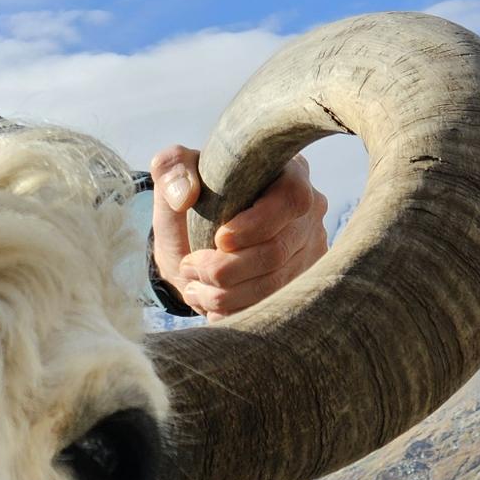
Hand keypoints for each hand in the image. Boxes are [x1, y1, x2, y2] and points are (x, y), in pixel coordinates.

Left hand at [149, 147, 327, 319]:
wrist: (192, 244)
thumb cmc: (188, 203)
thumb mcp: (171, 176)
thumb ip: (172, 168)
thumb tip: (185, 195)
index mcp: (287, 173)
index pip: (291, 199)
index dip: (256, 225)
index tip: (219, 239)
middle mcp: (306, 214)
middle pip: (277, 250)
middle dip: (225, 268)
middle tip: (189, 268)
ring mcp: (308, 251)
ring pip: (274, 284)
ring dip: (224, 294)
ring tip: (192, 288)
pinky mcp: (299, 283)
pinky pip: (271, 306)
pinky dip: (234, 311)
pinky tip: (210, 305)